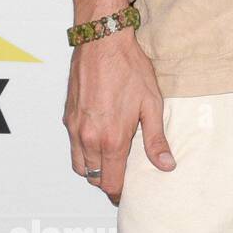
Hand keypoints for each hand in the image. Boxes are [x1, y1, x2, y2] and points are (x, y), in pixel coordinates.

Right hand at [64, 25, 173, 206]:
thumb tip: (166, 165)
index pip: (109, 182)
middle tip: (122, 172)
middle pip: (93, 177)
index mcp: (111, 139)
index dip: (119, 191)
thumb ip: (156, 139)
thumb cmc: (128, 68)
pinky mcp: (67, 117)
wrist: (102, 42)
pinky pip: (72, 146)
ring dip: (93, 168)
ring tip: (110, 158)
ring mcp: (74, 128)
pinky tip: (98, 137)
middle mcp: (88, 138)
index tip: (127, 190)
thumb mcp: (151, 103)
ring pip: (79, 165)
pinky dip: (83, 150)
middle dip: (106, 179)